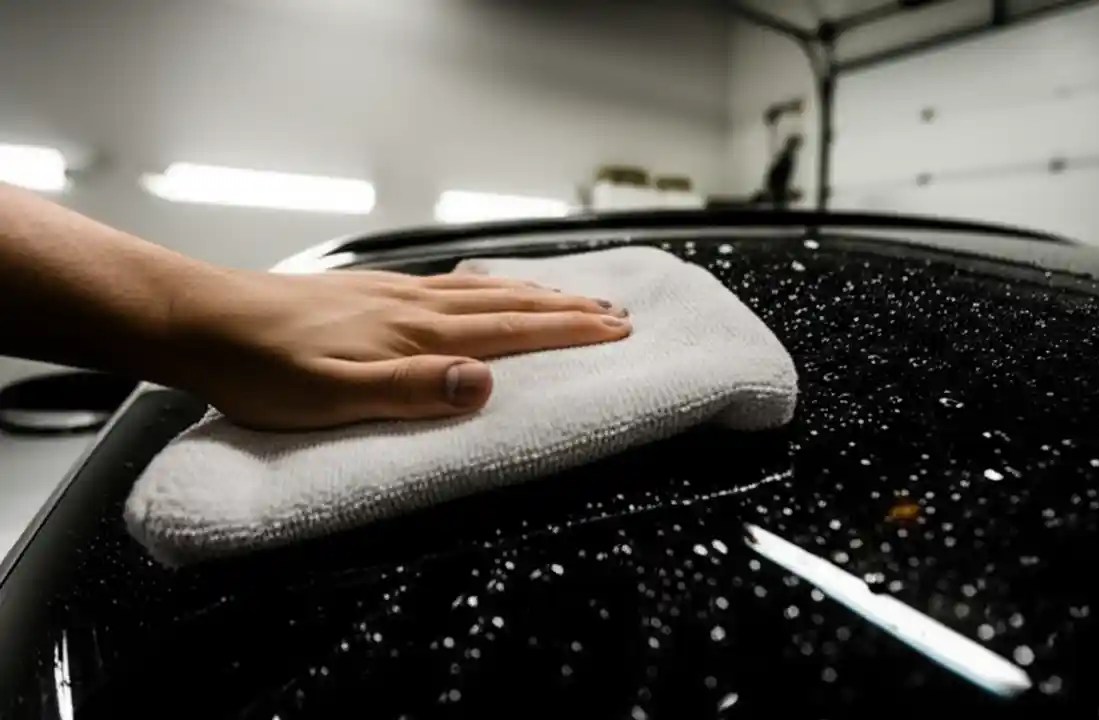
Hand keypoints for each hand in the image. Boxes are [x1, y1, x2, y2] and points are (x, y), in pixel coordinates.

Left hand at [165, 268, 630, 429]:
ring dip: (535, 293)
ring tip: (572, 295)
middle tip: (618, 313)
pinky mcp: (371, 292)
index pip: (512, 332)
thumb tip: (487, 383)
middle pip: (509, 304)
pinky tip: (485, 286)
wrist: (204, 321)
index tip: (617, 331)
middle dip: (568, 309)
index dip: (569, 333)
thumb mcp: (334, 397)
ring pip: (483, 290)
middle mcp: (415, 306)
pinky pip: (450, 284)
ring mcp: (394, 294)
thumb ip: (413, 391)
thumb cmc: (264, 369)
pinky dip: (487, 284)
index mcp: (417, 335)